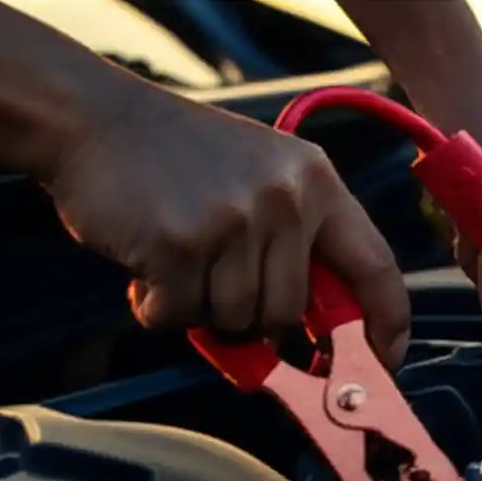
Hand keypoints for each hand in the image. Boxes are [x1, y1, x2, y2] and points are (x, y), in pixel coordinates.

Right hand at [45, 84, 410, 367]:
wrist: (94, 119)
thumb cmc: (181, 160)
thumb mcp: (264, 177)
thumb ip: (298, 242)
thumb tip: (320, 332)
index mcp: (316, 182)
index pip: (376, 265)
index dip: (387, 322)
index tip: (385, 361)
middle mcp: (285, 198)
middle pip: (288, 311)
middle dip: (249, 316)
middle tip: (212, 282)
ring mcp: (233, 219)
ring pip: (236, 320)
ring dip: (198, 308)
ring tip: (176, 259)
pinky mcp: (180, 243)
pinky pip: (180, 316)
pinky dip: (156, 307)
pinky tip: (145, 265)